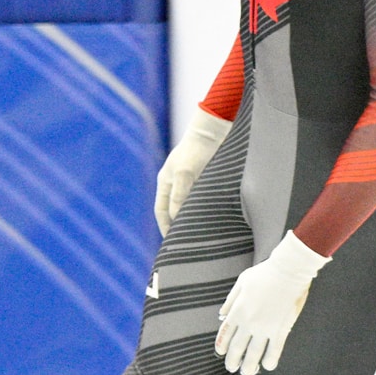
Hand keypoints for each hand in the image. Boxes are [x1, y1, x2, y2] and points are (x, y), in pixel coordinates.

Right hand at [155, 109, 231, 235]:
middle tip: (188, 243)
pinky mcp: (206, 180)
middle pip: (174, 210)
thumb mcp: (185, 173)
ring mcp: (191, 181)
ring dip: (194, 218)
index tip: (172, 242)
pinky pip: (203, 200)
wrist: (215, 131)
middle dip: (179, 226)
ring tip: (202, 235)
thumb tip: (175, 217)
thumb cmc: (196, 151)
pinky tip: (214, 219)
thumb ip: (179, 195)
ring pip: (190, 206)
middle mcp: (176, 183)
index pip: (161, 211)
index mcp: (165, 182)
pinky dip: (206, 210)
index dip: (165, 227)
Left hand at [216, 231, 327, 374]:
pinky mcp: (281, 329)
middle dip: (232, 361)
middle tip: (231, 368)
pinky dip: (270, 360)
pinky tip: (268, 366)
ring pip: (254, 354)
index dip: (222, 346)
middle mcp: (249, 322)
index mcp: (237, 310)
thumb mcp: (241, 282)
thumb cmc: (265, 274)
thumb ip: (230, 300)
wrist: (289, 271)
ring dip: (249, 366)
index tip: (221, 353)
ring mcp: (265, 327)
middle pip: (237, 348)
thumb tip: (221, 314)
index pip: (225, 333)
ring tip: (247, 372)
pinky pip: (275, 350)